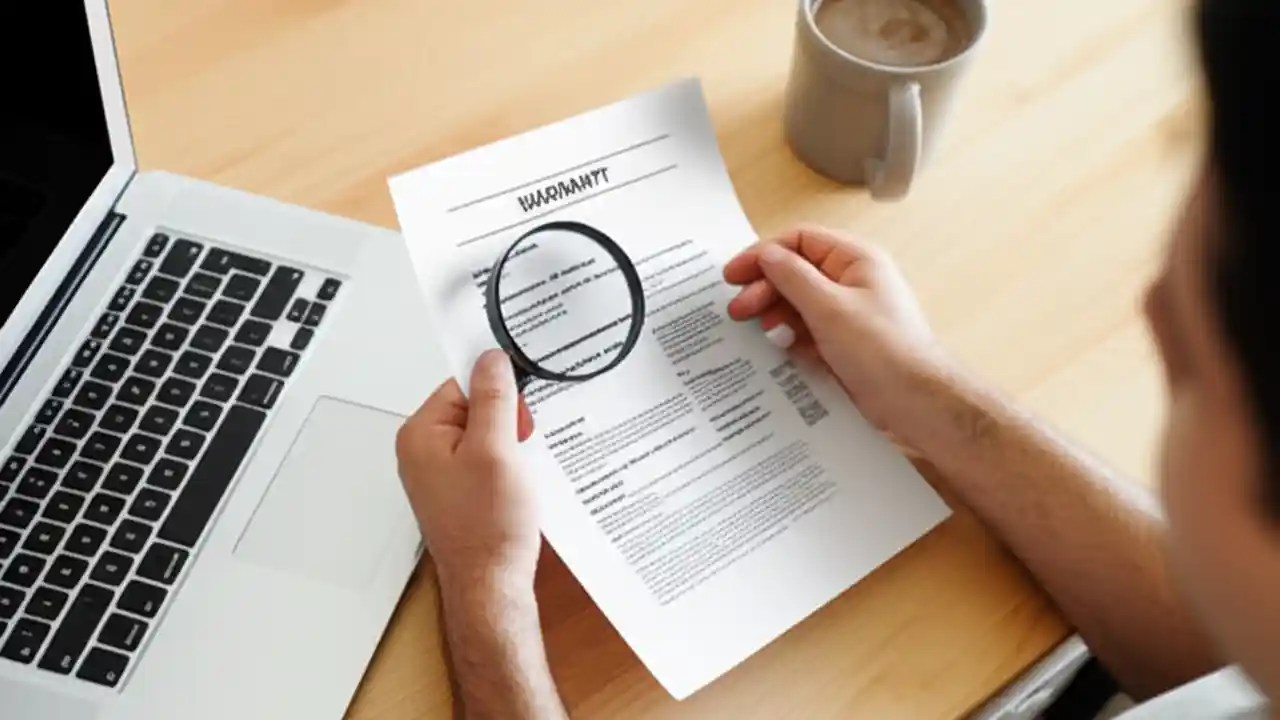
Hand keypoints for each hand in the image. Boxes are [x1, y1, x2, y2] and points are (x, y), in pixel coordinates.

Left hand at [396, 350, 539, 590]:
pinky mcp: (459, 491)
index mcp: (420, 434)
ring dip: (509, 446)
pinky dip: (506, 465)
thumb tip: (491, 359)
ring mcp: (440, 473)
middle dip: (506, 423)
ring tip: (515, 475)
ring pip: (484, 435)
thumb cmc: (489, 527)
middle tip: (520, 449)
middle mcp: (423, 451)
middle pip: (472, 407)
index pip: (462, 384)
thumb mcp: (497, 450)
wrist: (491, 585)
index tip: (518, 416)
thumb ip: (493, 398)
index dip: (497, 396)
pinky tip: (515, 487)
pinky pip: (485, 459)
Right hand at [724, 225, 951, 439]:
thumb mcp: (829, 308)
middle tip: (738, 311)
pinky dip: (793, 337)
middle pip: (795, 272)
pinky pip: (809, 330)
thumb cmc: (879, 349)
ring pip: (799, 303)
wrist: (915, 402)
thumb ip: (793, 277)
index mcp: (855, 259)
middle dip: (765, 289)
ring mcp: (848, 312)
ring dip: (777, 315)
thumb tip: (766, 255)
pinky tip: (784, 350)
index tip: (733, 275)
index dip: (763, 254)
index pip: (799, 241)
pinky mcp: (844, 341)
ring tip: (765, 333)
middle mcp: (852, 280)